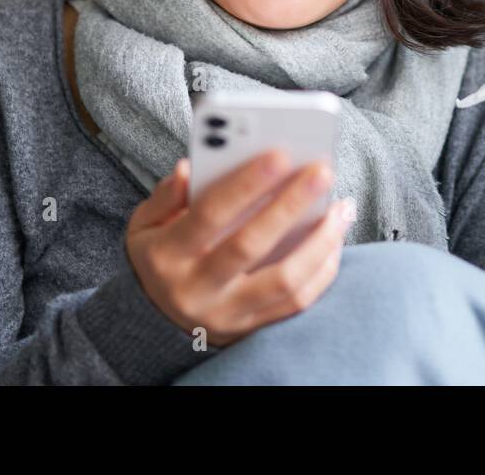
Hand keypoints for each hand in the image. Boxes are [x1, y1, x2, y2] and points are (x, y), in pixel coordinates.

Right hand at [123, 151, 351, 346]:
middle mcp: (196, 289)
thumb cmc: (157, 257)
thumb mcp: (144, 225)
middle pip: (250, 246)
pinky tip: (335, 240)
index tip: (280, 155)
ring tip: (340, 208)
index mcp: (167, 255)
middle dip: (290, 205)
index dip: (245, 184)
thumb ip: (165, 196)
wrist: (153, 322)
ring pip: (284, 281)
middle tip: (322, 172)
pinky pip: (297, 303)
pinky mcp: (251, 329)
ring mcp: (226, 314)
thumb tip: (189, 169)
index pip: (208, 214)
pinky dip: (322, 271)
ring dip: (319, 242)